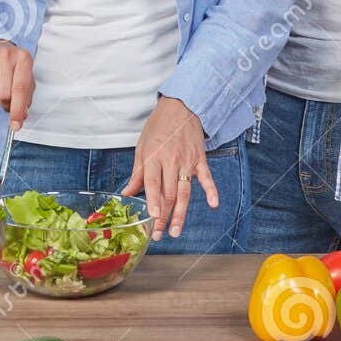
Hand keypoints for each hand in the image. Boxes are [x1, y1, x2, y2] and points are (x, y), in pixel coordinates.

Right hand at [0, 41, 34, 130]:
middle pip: (5, 94)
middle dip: (7, 105)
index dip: (18, 110)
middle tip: (7, 102)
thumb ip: (25, 99)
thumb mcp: (25, 78)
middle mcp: (6, 55)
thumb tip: (19, 119)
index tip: (16, 124)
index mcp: (23, 58)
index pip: (20, 89)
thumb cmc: (13, 66)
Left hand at [123, 97, 216, 240]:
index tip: (152, 217)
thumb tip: (127, 193)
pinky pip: (207, 177)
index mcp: (153, 157)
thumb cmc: (159, 126)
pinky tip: (213, 204)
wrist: (181, 106)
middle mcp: (171, 160)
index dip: (153, 201)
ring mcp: (187, 161)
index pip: (153, 183)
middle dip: (163, 216)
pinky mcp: (200, 159)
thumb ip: (137, 172)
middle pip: (168, 193)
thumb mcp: (142, 145)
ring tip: (175, 231)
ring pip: (185, 191)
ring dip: (180, 213)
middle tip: (159, 234)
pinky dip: (211, 190)